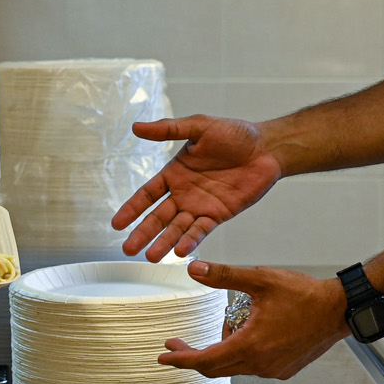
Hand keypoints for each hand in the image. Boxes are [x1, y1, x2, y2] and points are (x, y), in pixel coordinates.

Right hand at [111, 117, 283, 260]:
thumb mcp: (199, 127)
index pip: (147, 195)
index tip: (116, 224)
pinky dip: (190, 240)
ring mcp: (201, 205)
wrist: (267, 147)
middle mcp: (184, 192)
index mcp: (175, 173)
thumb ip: (169, 130)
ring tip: (150, 257)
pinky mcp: (219, 214)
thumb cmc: (235, 134)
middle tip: (128, 249)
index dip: (131, 209)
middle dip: (143, 233)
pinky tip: (180, 251)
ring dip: (164, 242)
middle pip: (158, 217)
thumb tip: (136, 127)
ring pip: (177, 228)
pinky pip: (201, 230)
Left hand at [157, 261, 348, 378]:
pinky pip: (252, 366)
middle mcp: (260, 363)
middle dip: (194, 355)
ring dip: (223, 348)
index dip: (181, 358)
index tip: (164, 356)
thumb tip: (194, 269)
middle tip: (178, 343)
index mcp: (250, 344)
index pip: (205, 359)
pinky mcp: (283, 370)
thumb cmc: (304, 295)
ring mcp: (272, 370)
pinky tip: (250, 330)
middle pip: (215, 367)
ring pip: (234, 366)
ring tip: (231, 318)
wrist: (338, 310)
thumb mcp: (260, 279)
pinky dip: (242, 352)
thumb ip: (224, 275)